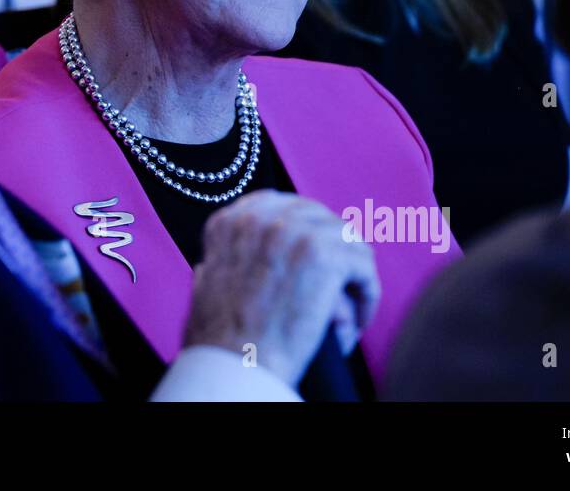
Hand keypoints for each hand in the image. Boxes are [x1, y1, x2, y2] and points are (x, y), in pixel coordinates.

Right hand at [183, 189, 380, 385]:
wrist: (236, 364)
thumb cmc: (219, 339)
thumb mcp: (203, 287)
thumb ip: (214, 265)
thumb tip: (212, 265)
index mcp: (230, 222)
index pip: (279, 205)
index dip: (302, 230)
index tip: (312, 257)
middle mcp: (262, 217)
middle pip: (317, 216)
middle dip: (331, 248)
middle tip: (339, 283)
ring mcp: (296, 231)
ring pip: (346, 239)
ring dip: (353, 272)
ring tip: (354, 305)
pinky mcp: (326, 254)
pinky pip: (363, 265)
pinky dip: (367, 293)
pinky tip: (361, 317)